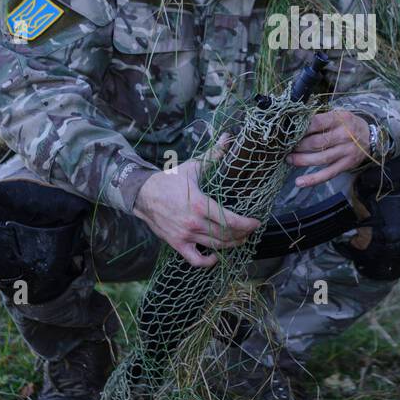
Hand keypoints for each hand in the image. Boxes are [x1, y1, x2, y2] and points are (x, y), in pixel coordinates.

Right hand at [133, 145, 260, 268]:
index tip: (256, 222)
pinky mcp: (177, 244)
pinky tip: (216, 256)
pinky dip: (208, 262)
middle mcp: (194, 222)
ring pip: (215, 247)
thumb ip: (214, 154)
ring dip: (231, 245)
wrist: (143, 194)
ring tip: (240, 240)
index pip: (230, 220)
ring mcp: (185, 235)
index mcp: (200, 204)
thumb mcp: (193, 167)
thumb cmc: (170, 180)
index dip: (247, 224)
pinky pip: (195, 260)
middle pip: (226, 235)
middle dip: (243, 234)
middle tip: (250, 230)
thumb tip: (228, 138)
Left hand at [288, 109, 371, 188]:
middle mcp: (345, 135)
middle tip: (285, 147)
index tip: (289, 132)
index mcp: (341, 119)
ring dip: (302, 160)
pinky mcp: (347, 165)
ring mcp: (346, 152)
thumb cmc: (349, 124)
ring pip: (321, 158)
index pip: (317, 123)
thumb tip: (296, 125)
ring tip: (289, 160)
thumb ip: (321, 118)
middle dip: (299, 146)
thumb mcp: (339, 114)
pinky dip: (313, 179)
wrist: (372, 137)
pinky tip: (300, 182)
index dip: (301, 129)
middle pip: (317, 142)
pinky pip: (328, 174)